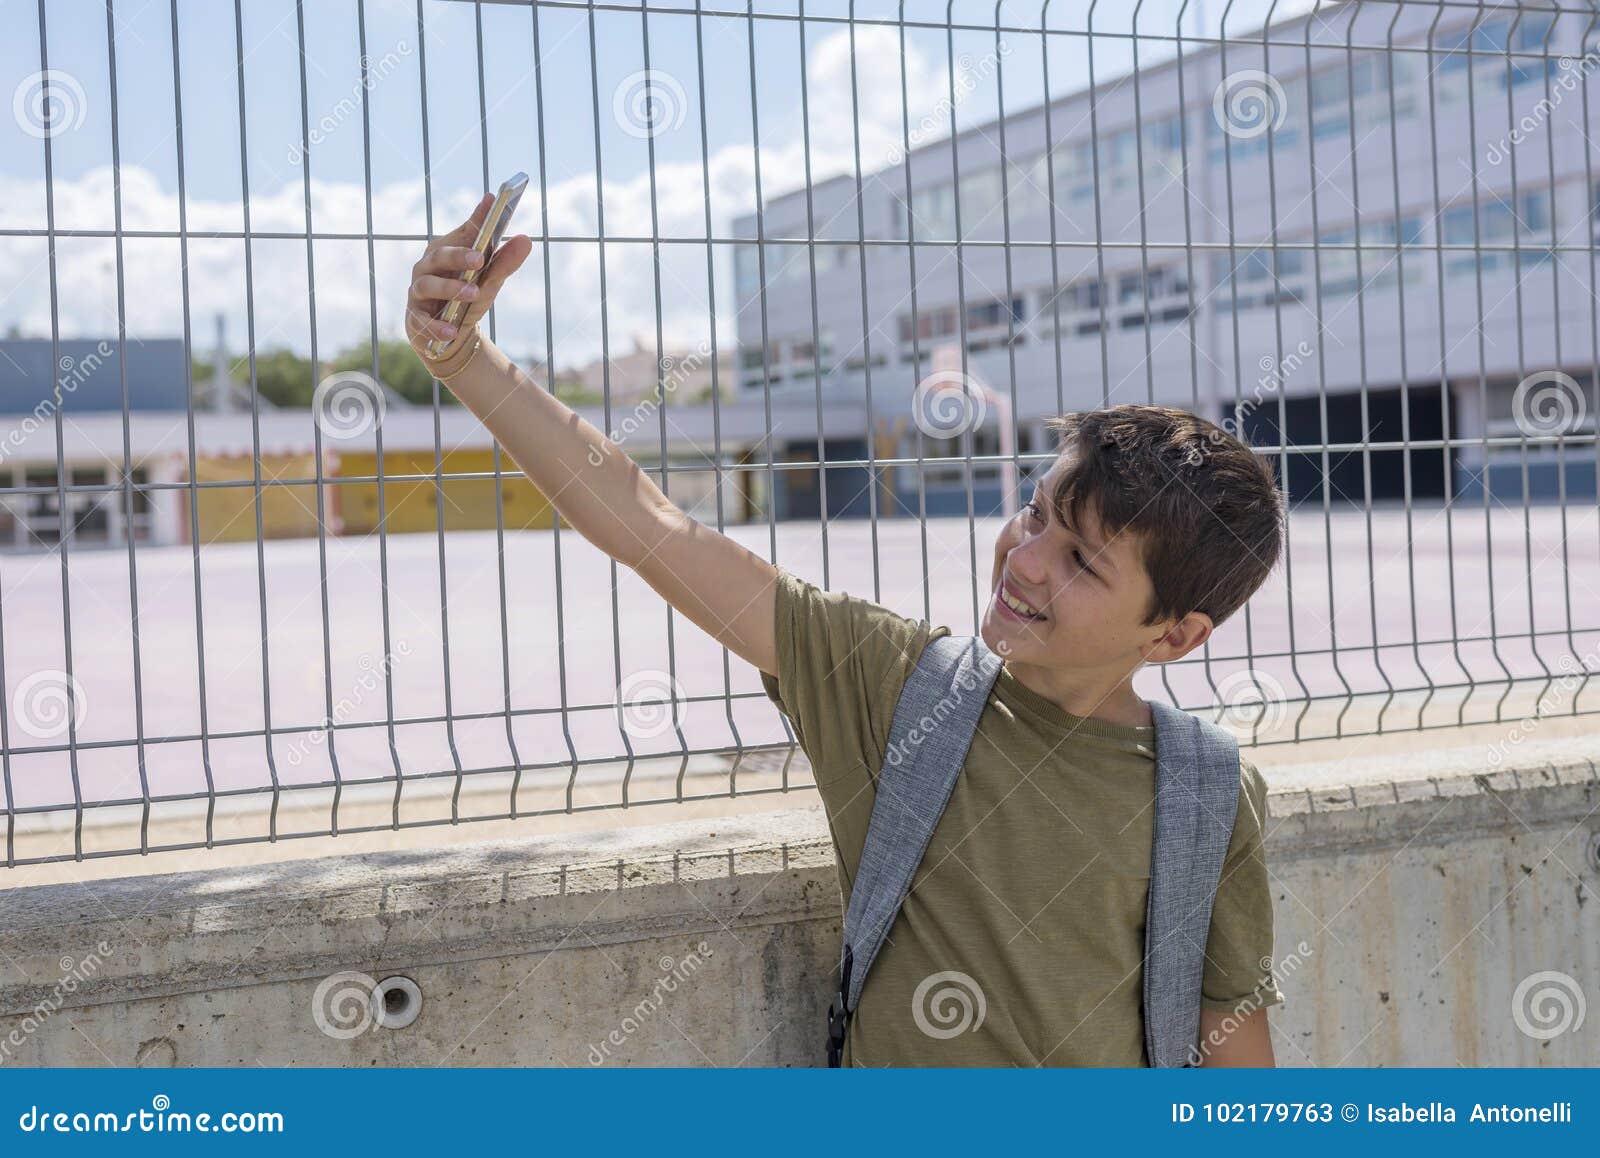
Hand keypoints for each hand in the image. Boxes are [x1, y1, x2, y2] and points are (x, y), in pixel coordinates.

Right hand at [405, 191, 531, 363]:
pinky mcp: (415, 318)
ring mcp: (418, 292)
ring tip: (473, 293)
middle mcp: (427, 267)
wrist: (450, 332)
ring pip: (427, 285)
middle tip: (480, 259)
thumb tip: (525, 239)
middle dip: (458, 256)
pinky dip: (437, 326)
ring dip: (450, 288)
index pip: (463, 231)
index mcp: (447, 251)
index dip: (477, 219)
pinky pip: (422, 321)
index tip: (493, 202)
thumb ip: (505, 260)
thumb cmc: (468, 296)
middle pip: (439, 255)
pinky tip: (452, 331)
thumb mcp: (489, 279)